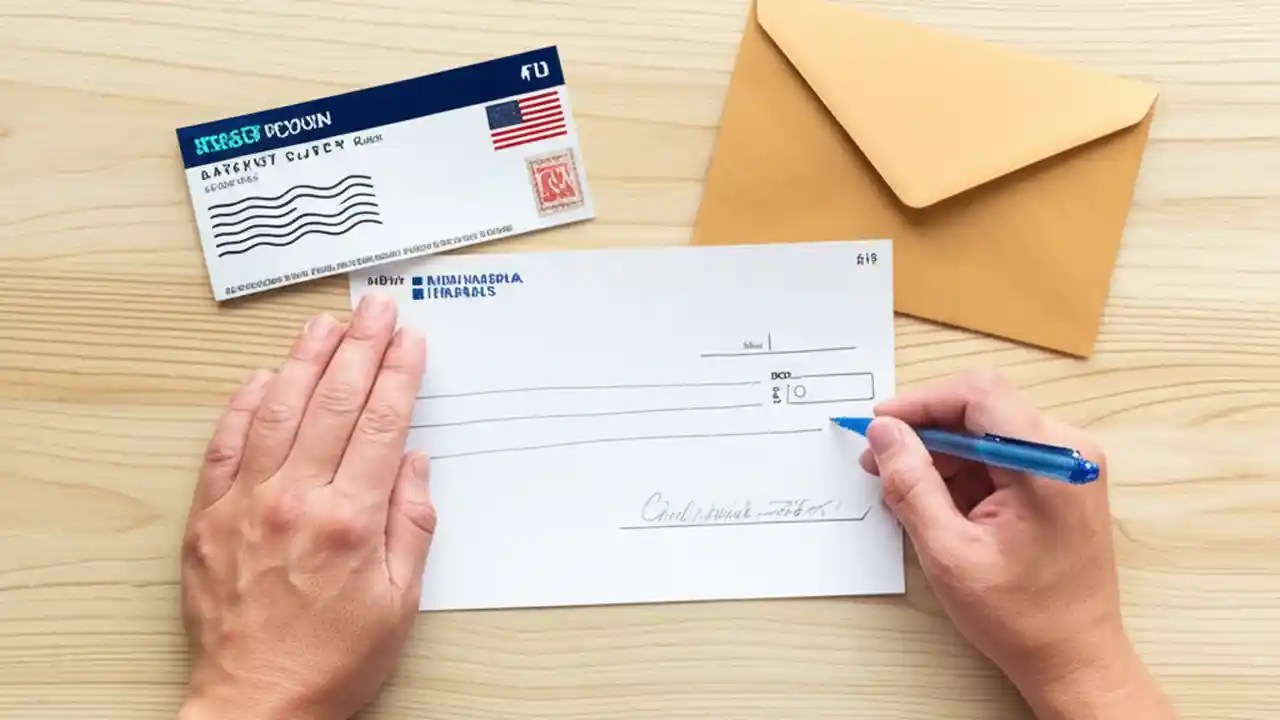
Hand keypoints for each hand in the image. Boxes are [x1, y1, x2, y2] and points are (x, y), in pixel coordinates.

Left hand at [179, 295, 433, 719]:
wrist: (256, 704)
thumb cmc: (332, 662)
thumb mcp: (399, 603)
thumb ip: (412, 525)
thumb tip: (414, 463)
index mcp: (350, 520)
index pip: (381, 423)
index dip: (399, 373)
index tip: (410, 341)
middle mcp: (296, 500)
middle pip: (335, 402)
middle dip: (361, 347)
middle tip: (375, 308)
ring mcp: (247, 503)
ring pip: (279, 410)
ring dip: (306, 360)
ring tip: (325, 325)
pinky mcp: (209, 516)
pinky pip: (225, 445)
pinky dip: (244, 406)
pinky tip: (263, 378)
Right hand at [862, 371, 1174, 718]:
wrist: (1075, 658)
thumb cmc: (1021, 616)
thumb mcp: (949, 552)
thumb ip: (912, 484)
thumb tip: (883, 433)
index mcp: (1050, 461)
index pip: (979, 394)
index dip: (921, 402)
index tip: (879, 426)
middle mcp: (1067, 450)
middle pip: (981, 409)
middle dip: (924, 431)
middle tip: (878, 461)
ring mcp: (1066, 464)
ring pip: (986, 432)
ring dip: (939, 454)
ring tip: (898, 489)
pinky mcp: (1058, 481)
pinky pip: (999, 456)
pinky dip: (961, 472)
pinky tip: (931, 501)